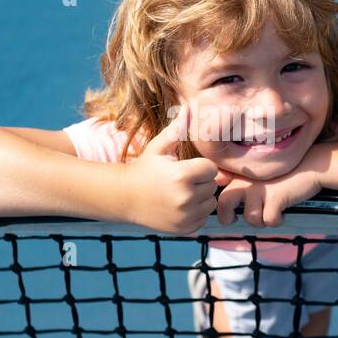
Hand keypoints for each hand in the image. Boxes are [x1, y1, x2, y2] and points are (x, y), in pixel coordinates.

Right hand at [121, 105, 218, 233]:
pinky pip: (203, 218)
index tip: (184, 167)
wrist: (125, 198)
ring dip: (200, 197)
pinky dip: (195, 213)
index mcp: (181, 175)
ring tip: (180, 192)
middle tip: (180, 180)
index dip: (199, 166)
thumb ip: (176, 130)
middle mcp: (185, 198)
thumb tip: (188, 107)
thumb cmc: (144, 168)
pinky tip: (178, 206)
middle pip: (212, 186)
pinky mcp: (185, 229)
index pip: (210, 168)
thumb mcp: (158, 148)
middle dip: (200, 181)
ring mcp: (185, 216)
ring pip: (210, 202)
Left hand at [215, 160, 323, 227]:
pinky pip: (269, 221)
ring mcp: (260, 189)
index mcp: (242, 175)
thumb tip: (225, 196)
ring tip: (271, 211)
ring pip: (251, 218)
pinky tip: (283, 213)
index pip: (220, 189)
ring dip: (262, 220)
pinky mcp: (274, 198)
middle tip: (233, 220)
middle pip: (224, 203)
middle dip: (226, 217)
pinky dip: (277, 221)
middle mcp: (247, 181)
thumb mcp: (259, 178)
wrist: (309, 167)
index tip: (229, 214)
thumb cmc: (284, 176)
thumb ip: (242, 185)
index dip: (220, 205)